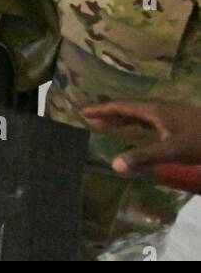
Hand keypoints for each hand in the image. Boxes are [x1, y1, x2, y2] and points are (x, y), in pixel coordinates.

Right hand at [82, 100, 200, 185]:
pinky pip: (150, 119)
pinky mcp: (180, 121)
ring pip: (140, 114)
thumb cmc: (200, 141)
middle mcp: (159, 107)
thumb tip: (113, 165)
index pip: (121, 107)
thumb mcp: (171, 151)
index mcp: (153, 109)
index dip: (101, 110)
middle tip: (90, 121)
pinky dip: (138, 125)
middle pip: (128, 108)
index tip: (82, 112)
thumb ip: (143, 157)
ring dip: (123, 120)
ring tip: (109, 127)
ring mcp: (171, 113)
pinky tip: (141, 133)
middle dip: (109, 115)